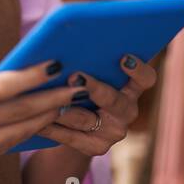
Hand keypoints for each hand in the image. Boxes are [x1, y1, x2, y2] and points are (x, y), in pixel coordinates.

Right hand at [0, 56, 81, 176]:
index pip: (1, 87)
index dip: (32, 77)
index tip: (55, 65)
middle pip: (17, 113)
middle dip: (51, 99)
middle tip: (77, 87)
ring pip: (16, 134)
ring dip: (44, 118)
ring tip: (66, 104)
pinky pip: (2, 147)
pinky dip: (23, 133)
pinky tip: (39, 121)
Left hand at [37, 54, 156, 155]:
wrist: (74, 124)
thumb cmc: (81, 84)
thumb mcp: (91, 72)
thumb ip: (88, 59)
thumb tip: (66, 36)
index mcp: (131, 88)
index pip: (145, 79)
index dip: (138, 69)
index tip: (124, 58)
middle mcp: (127, 111)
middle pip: (114, 100)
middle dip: (94, 88)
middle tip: (75, 76)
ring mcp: (113, 132)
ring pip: (86, 120)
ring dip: (66, 108)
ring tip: (48, 99)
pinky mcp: (95, 147)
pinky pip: (71, 137)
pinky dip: (53, 127)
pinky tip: (37, 119)